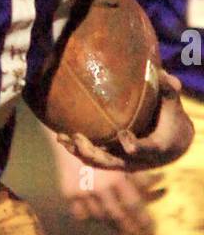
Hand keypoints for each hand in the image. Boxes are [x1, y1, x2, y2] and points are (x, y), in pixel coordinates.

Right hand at [49, 129, 153, 234]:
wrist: (72, 134)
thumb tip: (157, 188)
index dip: (143, 220)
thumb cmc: (103, 143)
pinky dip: (89, 216)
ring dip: (110, 223)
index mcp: (116, 178)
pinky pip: (81, 213)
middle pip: (116, 216)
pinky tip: (97, 216)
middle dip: (128, 228)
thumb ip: (135, 175)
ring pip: (99, 217)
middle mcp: (99, 188)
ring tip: (120, 227)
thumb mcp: (122, 158)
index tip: (151, 230)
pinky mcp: (69, 193)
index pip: (133, 206)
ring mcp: (82, 192)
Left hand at [56, 70, 192, 171]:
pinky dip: (77, 150)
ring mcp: (122, 163)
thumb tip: (160, 71)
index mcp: (155, 148)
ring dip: (78, 152)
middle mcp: (136, 161)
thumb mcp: (173, 106)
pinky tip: (61, 138)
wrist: (171, 146)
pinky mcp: (112, 161)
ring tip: (61, 138)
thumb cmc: (171, 121)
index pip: (143, 150)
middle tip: (78, 138)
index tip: (122, 134)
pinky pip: (92, 159)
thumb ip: (168, 90)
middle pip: (111, 162)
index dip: (132, 145)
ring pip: (98, 162)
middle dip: (93, 152)